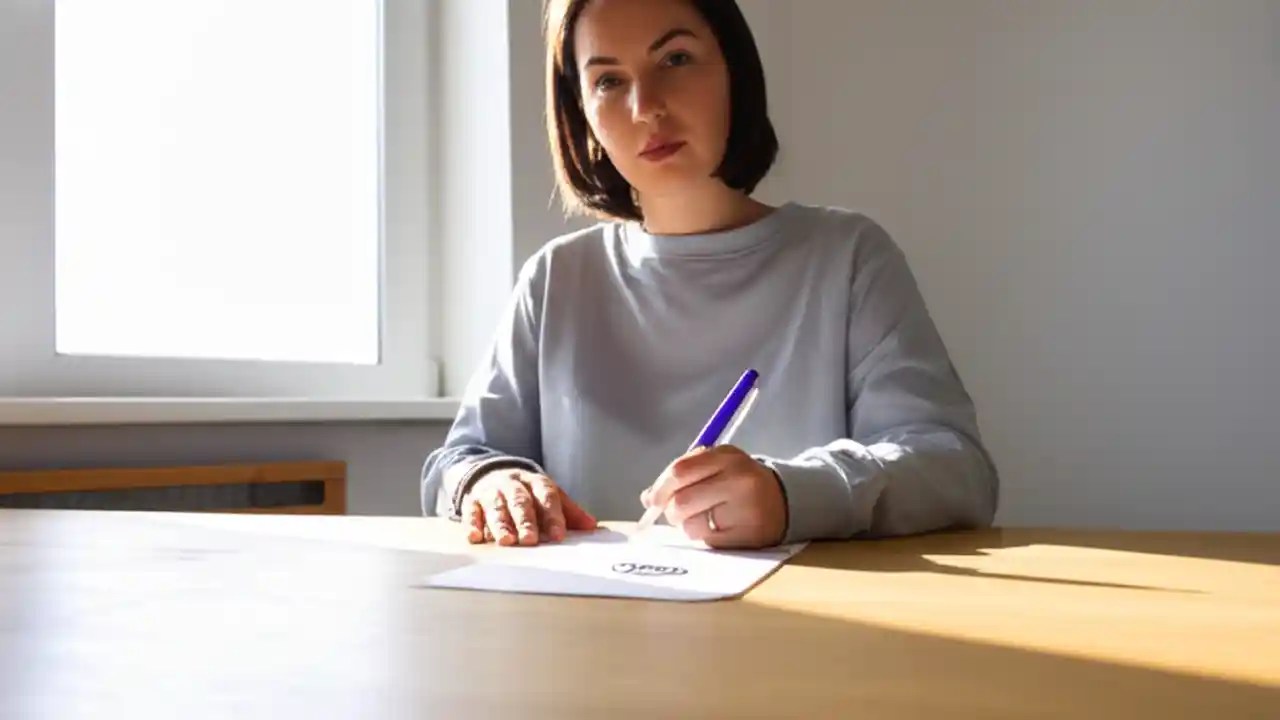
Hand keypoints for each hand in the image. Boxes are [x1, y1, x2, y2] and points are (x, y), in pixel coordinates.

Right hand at [463, 468, 596, 545]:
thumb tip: (592, 526)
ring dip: (501, 524)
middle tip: (530, 540)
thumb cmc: (527, 492)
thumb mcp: (549, 496)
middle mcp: (513, 484)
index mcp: (536, 482)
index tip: (558, 535)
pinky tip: (475, 537)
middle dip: (525, 520)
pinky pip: (471, 512)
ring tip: (506, 541)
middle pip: (520, 501)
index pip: (547, 497)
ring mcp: (492, 492)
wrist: (491, 472)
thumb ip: (569, 512)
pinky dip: (473, 524)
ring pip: (496, 507)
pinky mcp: (471, 500)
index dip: (553, 516)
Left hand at [641, 446, 787, 548]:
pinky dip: (705, 537)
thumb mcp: (717, 466)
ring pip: (692, 525)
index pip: (679, 471)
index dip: (660, 488)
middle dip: (671, 511)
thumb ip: (683, 476)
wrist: (786, 499)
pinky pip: (709, 541)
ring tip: (701, 520)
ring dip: (688, 527)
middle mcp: (738, 479)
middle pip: (681, 501)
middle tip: (677, 514)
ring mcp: (746, 508)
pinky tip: (719, 529)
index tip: (653, 500)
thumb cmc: (740, 481)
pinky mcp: (750, 534)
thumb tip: (647, 498)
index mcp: (726, 456)